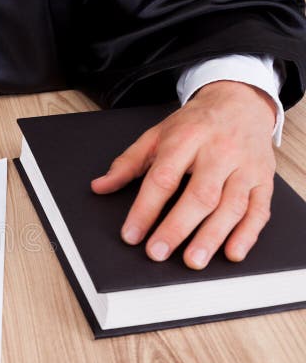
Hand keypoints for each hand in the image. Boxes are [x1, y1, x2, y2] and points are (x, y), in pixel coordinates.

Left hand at [91, 81, 277, 268]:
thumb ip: (127, 164)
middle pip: (200, 194)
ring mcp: (245, 166)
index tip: (131, 235)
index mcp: (186, 139)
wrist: (240, 101)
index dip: (145, 209)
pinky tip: (232, 253)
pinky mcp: (264, 179)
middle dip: (177, 227)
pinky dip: (247, 234)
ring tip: (193, 261)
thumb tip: (100, 187)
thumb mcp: (156, 135)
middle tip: (158, 253)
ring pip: (231, 205)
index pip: (163, 178)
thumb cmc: (194, 124)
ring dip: (212, 237)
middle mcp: (219, 152)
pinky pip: (259, 209)